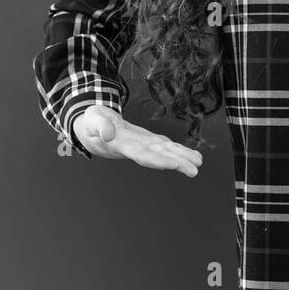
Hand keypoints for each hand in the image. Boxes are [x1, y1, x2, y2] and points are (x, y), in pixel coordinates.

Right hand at [71, 104, 202, 175]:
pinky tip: (193, 156)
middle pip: (158, 156)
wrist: (91, 127)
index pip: (141, 154)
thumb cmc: (90, 121)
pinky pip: (165, 146)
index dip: (157, 160)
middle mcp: (135, 148)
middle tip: (194, 171)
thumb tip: (108, 134)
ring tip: (198, 163)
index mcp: (121, 145)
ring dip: (182, 158)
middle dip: (176, 163)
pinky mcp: (146, 140)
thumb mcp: (91, 118)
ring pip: (164, 152)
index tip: (173, 164)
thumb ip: (99, 125)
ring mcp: (142, 144)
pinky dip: (179, 150)